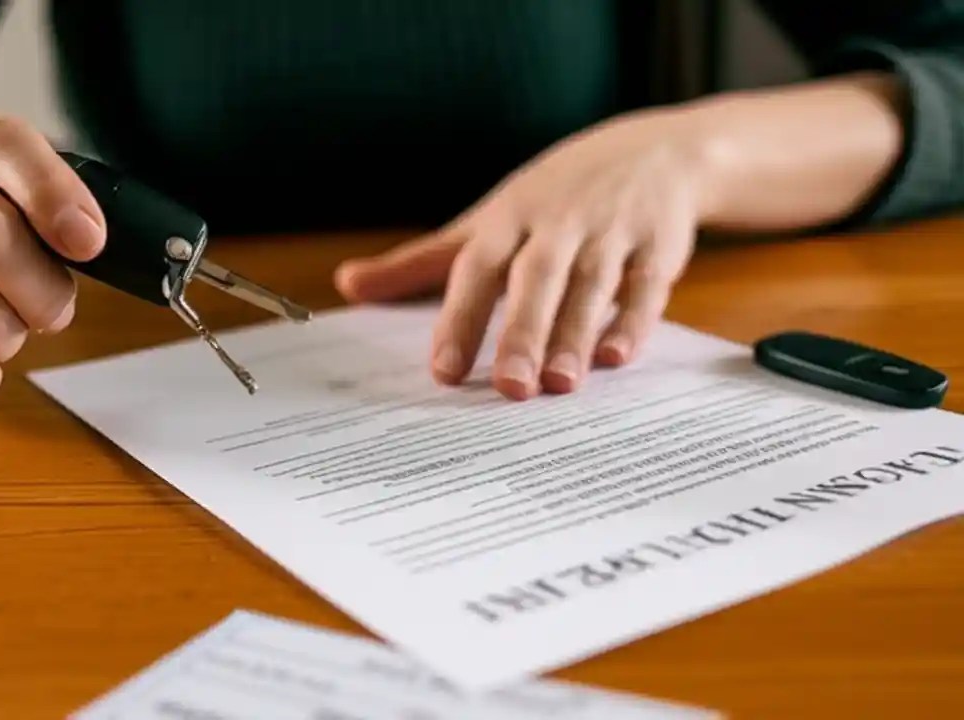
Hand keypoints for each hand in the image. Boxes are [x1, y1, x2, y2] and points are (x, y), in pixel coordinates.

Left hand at [335, 109, 716, 399]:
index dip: (460, 319)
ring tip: (559, 385)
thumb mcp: (483, 222)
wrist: (653, 153)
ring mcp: (611, 232)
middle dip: (522, 331)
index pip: (476, 269)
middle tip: (510, 388)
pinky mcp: (659, 246)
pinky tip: (616, 358)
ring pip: (591, 285)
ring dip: (575, 334)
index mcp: (507, 219)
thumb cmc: (550, 198)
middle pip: (535, 278)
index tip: (444, 372)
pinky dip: (632, 320)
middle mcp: (557, 223)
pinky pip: (645, 286)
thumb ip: (419, 262)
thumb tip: (346, 285)